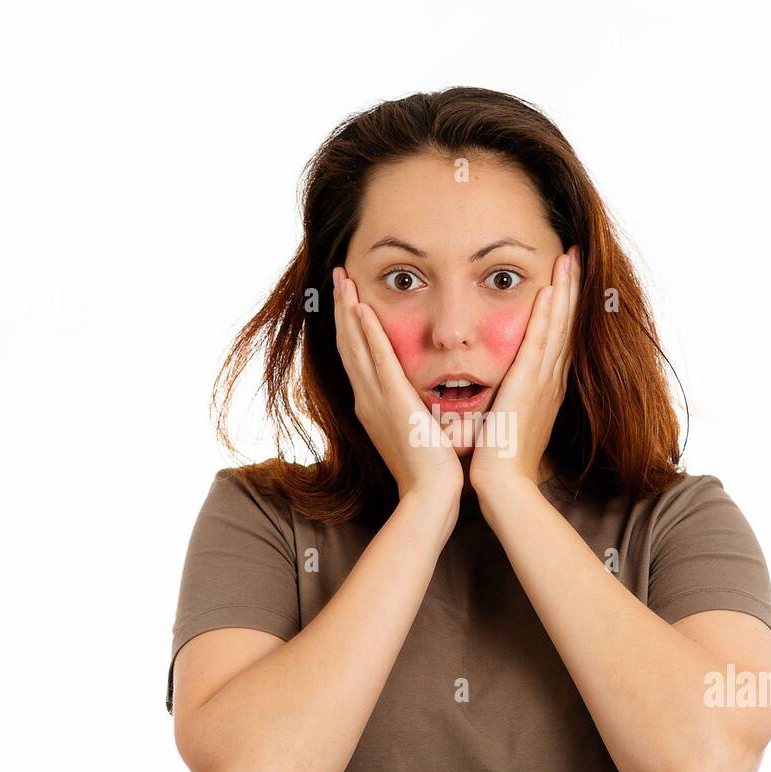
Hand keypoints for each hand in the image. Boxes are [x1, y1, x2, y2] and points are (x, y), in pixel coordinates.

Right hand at [332, 266, 463, 500]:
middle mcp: (368, 399)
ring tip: (343, 279)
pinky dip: (367, 333)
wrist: (430, 496)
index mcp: (374, 406)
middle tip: (338, 275)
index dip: (350, 325)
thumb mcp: (420, 431)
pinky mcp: (393, 403)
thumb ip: (418, 410)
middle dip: (342, 307)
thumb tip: (429, 398)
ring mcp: (376, 400)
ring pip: (356, 345)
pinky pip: (378, 360)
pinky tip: (360, 309)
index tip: (348, 297)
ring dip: (348, 309)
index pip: (358, 356)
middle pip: (349, 344)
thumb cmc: (432, 470)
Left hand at [468, 246, 579, 495]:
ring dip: (565, 291)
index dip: (565, 306)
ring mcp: (543, 383)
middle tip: (575, 255)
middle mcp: (550, 381)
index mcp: (544, 388)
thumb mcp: (505, 421)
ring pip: (559, 326)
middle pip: (566, 324)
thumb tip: (496, 391)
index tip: (566, 278)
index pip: (558, 337)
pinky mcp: (530, 387)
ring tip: (569, 258)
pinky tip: (550, 290)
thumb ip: (505, 401)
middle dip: (572, 289)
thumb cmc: (499, 460)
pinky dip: (548, 315)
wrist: (503, 486)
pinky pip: (541, 343)